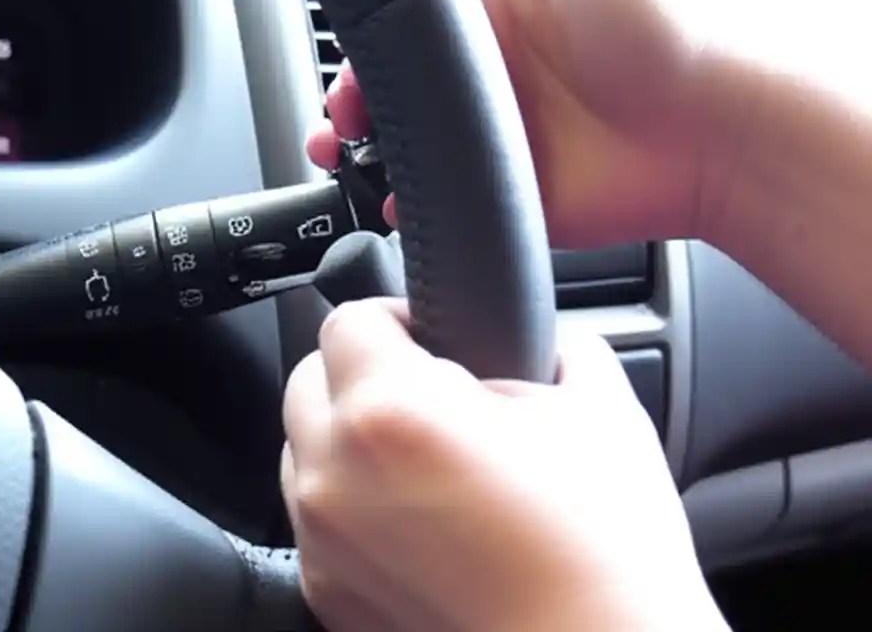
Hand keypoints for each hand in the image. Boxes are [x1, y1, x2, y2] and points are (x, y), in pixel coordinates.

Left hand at [281, 299, 726, 631]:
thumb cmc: (603, 554)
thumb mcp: (598, 413)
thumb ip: (550, 346)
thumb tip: (534, 335)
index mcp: (392, 414)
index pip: (349, 320)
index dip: (397, 317)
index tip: (429, 335)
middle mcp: (335, 476)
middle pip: (310, 380)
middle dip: (364, 375)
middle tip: (432, 398)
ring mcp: (323, 540)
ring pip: (303, 450)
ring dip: (349, 441)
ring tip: (429, 466)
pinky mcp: (325, 591)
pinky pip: (317, 518)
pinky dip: (352, 505)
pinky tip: (423, 522)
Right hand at [308, 0, 869, 248]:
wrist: (732, 127)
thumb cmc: (680, 14)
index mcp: (515, 4)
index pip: (418, 21)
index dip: (373, 42)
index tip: (346, 62)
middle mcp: (512, 72)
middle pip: (408, 88)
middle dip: (359, 102)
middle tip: (337, 119)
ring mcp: (517, 136)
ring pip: (420, 145)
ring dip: (375, 153)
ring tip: (345, 156)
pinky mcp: (527, 193)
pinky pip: (455, 200)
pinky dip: (415, 203)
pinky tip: (394, 197)